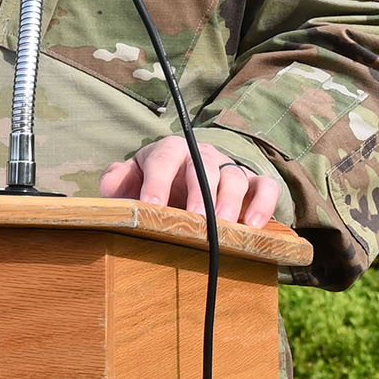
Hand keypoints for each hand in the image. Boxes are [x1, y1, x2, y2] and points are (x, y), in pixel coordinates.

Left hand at [98, 134, 289, 228]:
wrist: (184, 182)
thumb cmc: (155, 185)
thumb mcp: (131, 180)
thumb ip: (118, 181)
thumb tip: (112, 186)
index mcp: (169, 150)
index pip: (163, 159)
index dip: (157, 181)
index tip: (152, 206)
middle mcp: (201, 154)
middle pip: (204, 166)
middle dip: (200, 192)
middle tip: (195, 219)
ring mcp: (228, 168)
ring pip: (235, 176)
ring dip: (230, 201)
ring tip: (224, 227)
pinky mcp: (252, 183)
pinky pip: (266, 186)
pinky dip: (264, 203)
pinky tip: (253, 226)